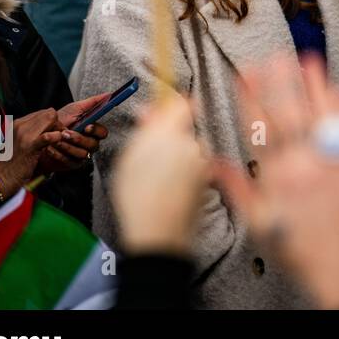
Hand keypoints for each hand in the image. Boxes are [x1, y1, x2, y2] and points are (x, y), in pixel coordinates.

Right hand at [0, 109, 63, 196]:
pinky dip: (57, 137)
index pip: (44, 112)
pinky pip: (48, 136)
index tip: (55, 132)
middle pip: (49, 113)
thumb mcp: (21, 141)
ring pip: (50, 119)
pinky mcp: (30, 147)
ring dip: (60, 129)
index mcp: (18, 123)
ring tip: (59, 141)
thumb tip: (50, 124)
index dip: (53, 121)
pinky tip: (57, 143)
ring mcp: (24, 135)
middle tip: (59, 136)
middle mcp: (20, 125)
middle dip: (58, 123)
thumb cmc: (14, 162)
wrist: (1, 177)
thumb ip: (32, 131)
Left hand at [37, 92, 109, 172]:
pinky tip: (50, 148)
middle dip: (79, 139)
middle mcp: (89, 143)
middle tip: (66, 133)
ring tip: (56, 140)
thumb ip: (91, 102)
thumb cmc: (59, 121)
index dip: (96, 131)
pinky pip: (70, 161)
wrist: (39, 137)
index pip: (102, 133)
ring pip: (82, 153)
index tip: (87, 127)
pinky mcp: (71, 164)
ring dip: (68, 146)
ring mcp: (81, 155)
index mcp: (92, 131)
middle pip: (93, 144)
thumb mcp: (73, 109)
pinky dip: (59, 154)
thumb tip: (108, 94)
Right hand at [111, 94, 208, 256]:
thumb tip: (151, 109)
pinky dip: (183, 171)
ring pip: (188, 148)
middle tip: (148, 150)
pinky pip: (193, 166)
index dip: (172, 105)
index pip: (182, 105)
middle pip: (184, 128)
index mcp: (172, 135)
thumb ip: (146, 130)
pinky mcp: (208, 179)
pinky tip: (167, 186)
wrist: (159, 232)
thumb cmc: (137, 196)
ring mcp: (202, 162)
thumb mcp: (131, 158)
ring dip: (176, 154)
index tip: (160, 112)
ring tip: (155, 175)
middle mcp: (193, 144)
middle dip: (170, 134)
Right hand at [214, 54, 338, 308]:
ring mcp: (334, 162)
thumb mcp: (258, 223)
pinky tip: (337, 88)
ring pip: (322, 114)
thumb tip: (212, 164)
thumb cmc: (299, 247)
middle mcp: (306, 166)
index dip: (250, 99)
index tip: (244, 76)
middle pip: (291, 114)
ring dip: (314, 85)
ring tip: (307, 59)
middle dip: (280, 83)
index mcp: (278, 179)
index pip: (260, 129)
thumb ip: (236, 188)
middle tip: (273, 57)